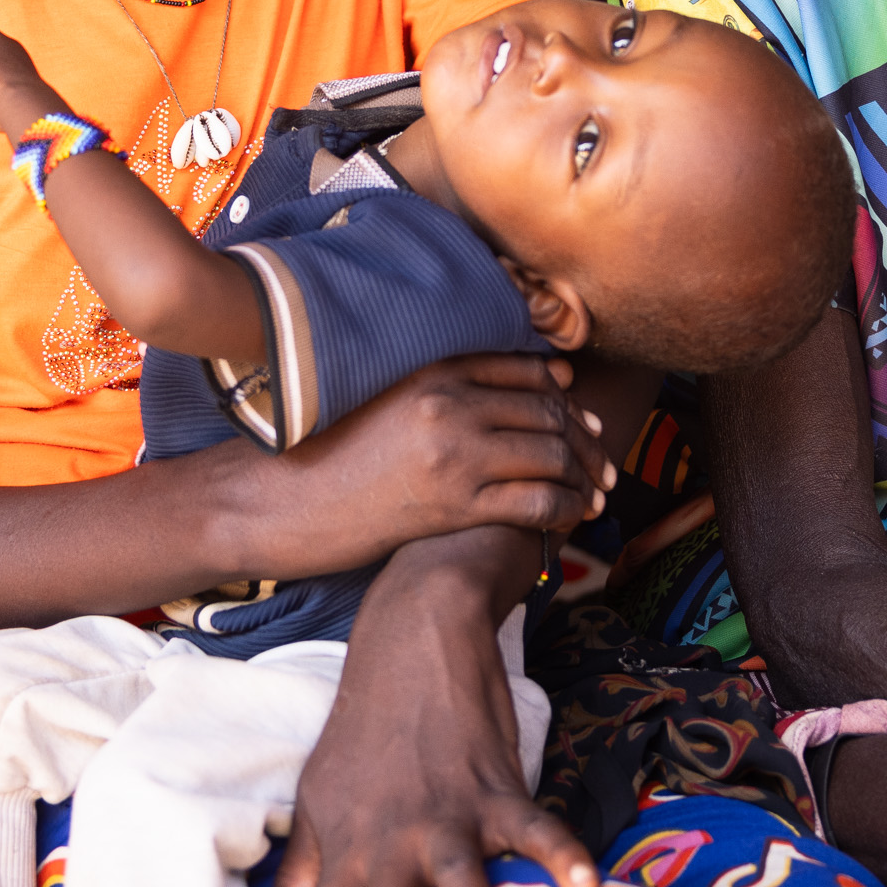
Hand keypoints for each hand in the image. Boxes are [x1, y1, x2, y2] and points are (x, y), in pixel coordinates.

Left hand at [265, 542, 600, 886]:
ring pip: (459, 883)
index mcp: (340, 851)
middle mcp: (387, 841)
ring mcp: (442, 811)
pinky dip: (558, 852)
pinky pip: (529, 823)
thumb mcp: (316, 800)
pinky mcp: (493, 781)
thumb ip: (302, 877)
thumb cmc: (363, 728)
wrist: (409, 636)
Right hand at [271, 354, 615, 573]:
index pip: (524, 368)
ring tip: (598, 491)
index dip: (563, 390)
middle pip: (547, 409)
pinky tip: (575, 518)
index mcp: (433, 370)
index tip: (581, 410)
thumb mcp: (384, 400)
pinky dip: (567, 508)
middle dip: (585, 437)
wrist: (281, 501)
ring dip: (585, 474)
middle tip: (604, 460)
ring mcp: (454, 452)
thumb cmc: (327, 453)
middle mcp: (449, 403)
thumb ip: (438, 390)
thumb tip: (492, 396)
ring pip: (551, 452)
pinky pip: (536, 500)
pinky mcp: (454, 503)